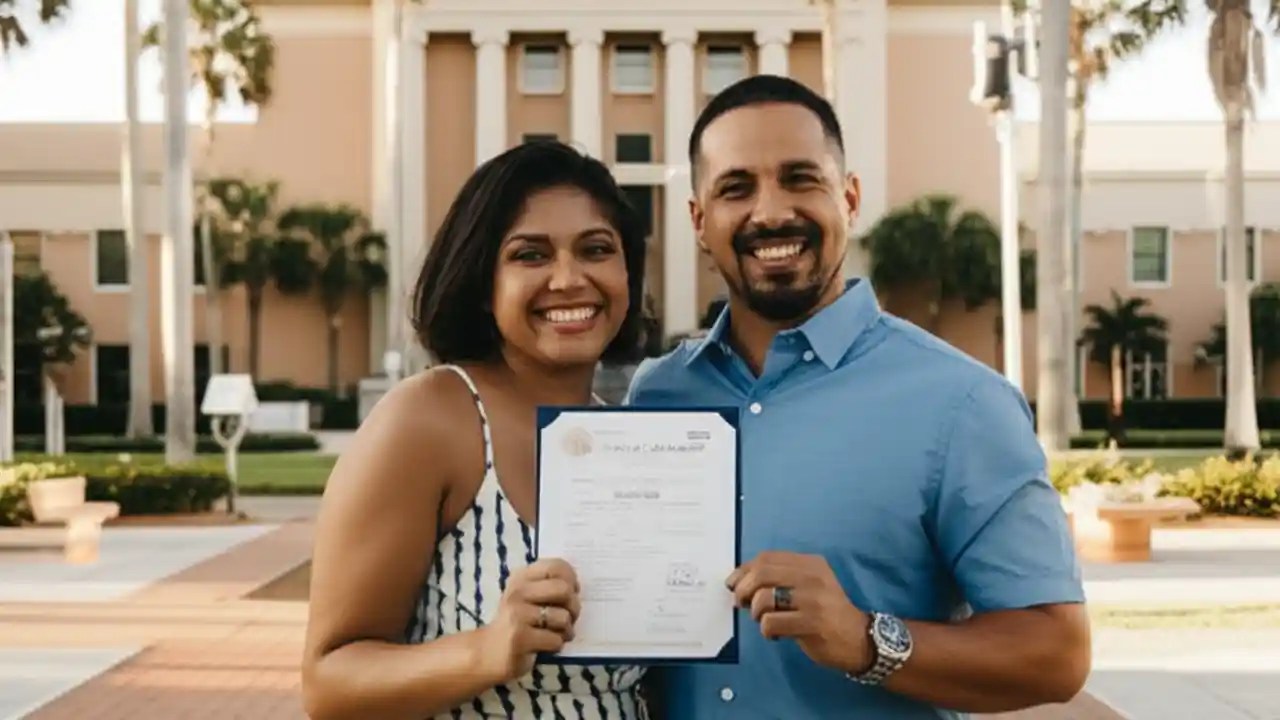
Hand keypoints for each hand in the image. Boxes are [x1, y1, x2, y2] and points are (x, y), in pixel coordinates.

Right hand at [478, 558, 580, 682]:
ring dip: (567, 630)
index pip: (555, 566)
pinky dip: (557, 645)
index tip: (571, 592)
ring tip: (557, 635)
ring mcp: (517, 615)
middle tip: (569, 618)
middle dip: (574, 607)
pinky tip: (546, 647)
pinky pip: (555, 640)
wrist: (486, 653)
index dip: (571, 579)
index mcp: (521, 578)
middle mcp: (517, 592)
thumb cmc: (514, 624)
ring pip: (562, 617)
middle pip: (564, 589)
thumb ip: (547, 587)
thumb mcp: (525, 598)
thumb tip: (576, 587)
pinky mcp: (520, 639)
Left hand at [727, 551, 872, 673]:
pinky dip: (766, 630)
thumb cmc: (826, 612)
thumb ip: (779, 579)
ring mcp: (813, 599)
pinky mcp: (812, 623)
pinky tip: (777, 634)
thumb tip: (739, 582)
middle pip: (762, 573)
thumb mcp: (808, 586)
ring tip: (764, 621)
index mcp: (810, 563)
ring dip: (755, 613)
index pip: (767, 558)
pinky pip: (771, 622)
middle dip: (744, 590)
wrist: (859, 639)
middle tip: (742, 604)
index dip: (744, 570)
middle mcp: (812, 576)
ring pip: (763, 598)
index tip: (734, 584)